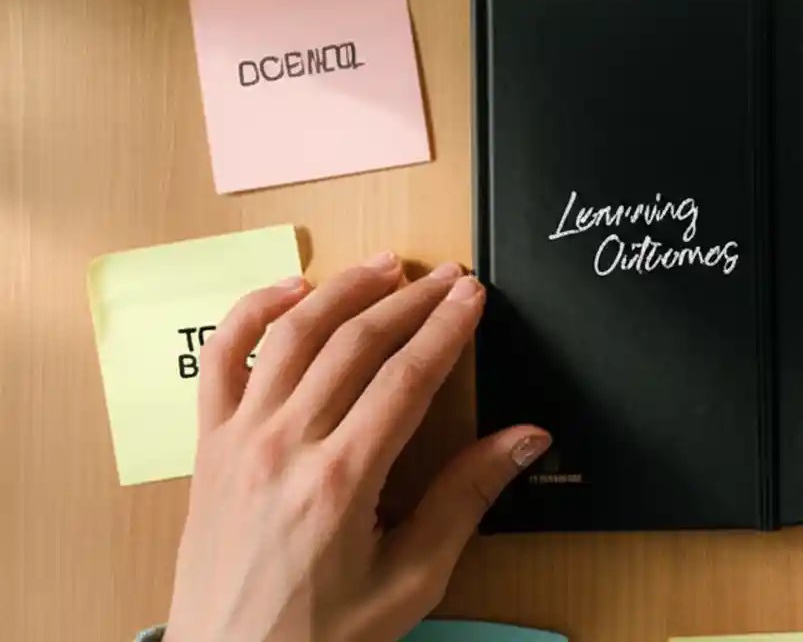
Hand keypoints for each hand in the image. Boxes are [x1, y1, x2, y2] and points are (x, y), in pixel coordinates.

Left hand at [165, 255, 548, 641]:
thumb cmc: (322, 633)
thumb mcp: (411, 578)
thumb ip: (466, 499)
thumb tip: (526, 438)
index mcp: (340, 482)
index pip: (405, 379)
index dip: (446, 329)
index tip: (473, 296)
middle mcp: (283, 446)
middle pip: (354, 344)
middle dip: (410, 301)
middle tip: (449, 278)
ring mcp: (238, 439)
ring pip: (291, 335)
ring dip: (343, 290)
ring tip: (387, 266)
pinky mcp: (207, 444)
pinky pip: (221, 358)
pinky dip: (252, 312)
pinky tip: (290, 290)